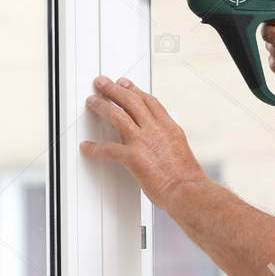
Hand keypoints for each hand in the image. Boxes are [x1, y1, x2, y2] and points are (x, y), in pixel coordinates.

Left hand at [79, 76, 205, 204]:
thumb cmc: (187, 180)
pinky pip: (108, 149)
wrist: (187, 192)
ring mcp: (143, 142)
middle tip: (102, 83)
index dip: (135, 90)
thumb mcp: (182, 152)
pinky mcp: (133, 157)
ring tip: (91, 102)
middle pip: (131, 101)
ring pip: (117, 116)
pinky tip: (87, 147)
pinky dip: (94, 148)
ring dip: (101, 106)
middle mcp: (156, 130)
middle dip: (114, 89)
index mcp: (170, 128)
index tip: (126, 84)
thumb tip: (162, 144)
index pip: (150, 102)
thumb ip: (168, 142)